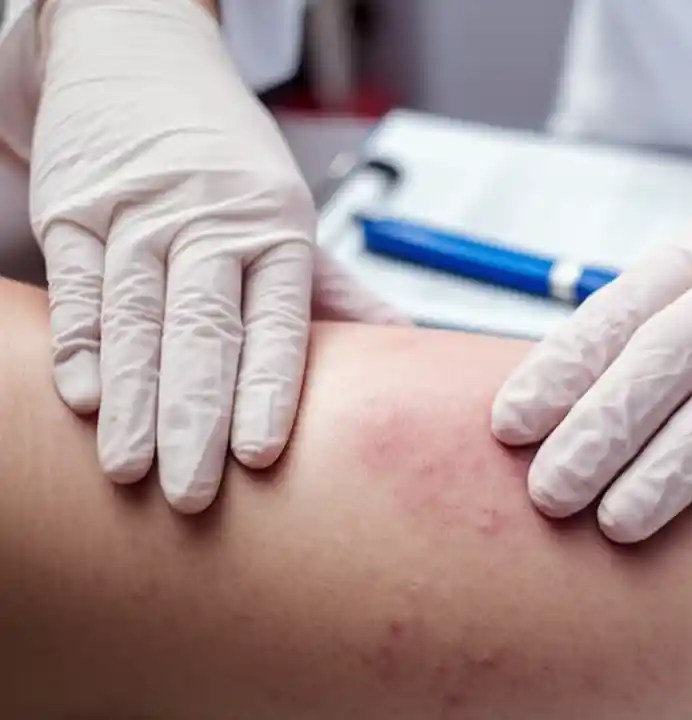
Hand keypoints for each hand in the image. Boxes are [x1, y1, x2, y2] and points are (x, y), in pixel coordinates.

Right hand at [28, 0, 321, 511]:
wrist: (137, 52)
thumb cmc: (224, 153)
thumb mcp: (288, 212)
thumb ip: (333, 291)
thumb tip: (406, 352)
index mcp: (275, 225)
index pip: (278, 318)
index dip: (270, 388)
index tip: (262, 454)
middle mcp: (208, 219)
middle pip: (203, 328)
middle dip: (196, 416)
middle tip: (193, 493)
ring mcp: (136, 213)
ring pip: (136, 318)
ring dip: (133, 400)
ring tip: (132, 469)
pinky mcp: (74, 211)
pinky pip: (78, 288)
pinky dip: (81, 347)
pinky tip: (86, 401)